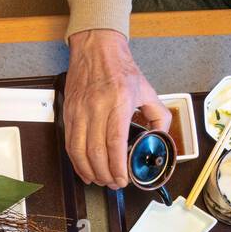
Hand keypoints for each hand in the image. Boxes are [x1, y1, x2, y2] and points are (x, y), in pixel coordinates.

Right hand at [64, 28, 170, 188]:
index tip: (123, 178)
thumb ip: (158, 115)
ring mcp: (80, 111)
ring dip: (90, 171)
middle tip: (114, 182)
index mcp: (119, 101)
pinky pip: (70, 144)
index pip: (115, 142)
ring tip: (100, 180)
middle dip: (105, 174)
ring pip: (80, 151)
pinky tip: (85, 170)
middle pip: (96, 152)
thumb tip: (160, 136)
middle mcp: (97, 106)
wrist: (96, 48)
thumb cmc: (119, 68)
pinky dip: (77, 162)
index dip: (117, 166)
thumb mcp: (146, 90)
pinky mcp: (70, 113)